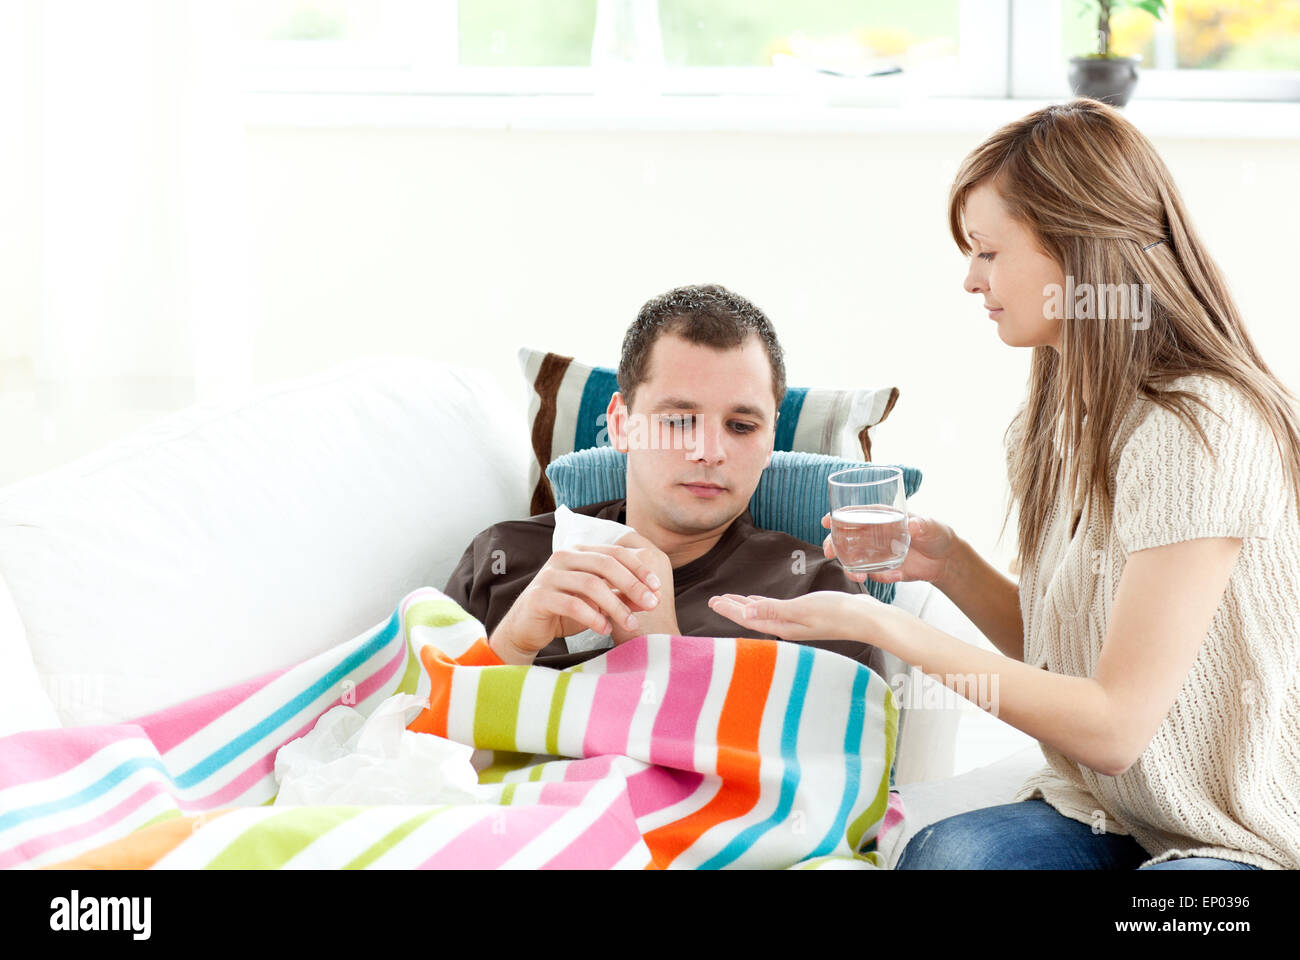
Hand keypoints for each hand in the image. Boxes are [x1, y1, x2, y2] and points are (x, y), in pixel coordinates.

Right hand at [490, 536, 666, 664]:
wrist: (526, 628)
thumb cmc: (565, 612)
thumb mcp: (599, 603)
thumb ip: (622, 597)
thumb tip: (653, 597)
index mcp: (579, 552)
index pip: (615, 552)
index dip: (639, 568)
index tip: (657, 587)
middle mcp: (563, 557)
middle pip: (605, 564)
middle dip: (632, 584)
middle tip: (651, 604)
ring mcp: (549, 575)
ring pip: (590, 584)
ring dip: (615, 605)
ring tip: (630, 624)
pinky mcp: (539, 596)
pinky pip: (572, 604)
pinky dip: (593, 617)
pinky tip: (605, 629)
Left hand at [707, 590, 875, 643]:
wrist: (865, 619)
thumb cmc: (836, 613)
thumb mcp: (802, 608)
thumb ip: (774, 608)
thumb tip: (746, 610)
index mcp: (782, 626)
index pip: (748, 618)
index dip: (730, 610)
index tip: (713, 601)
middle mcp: (786, 626)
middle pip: (752, 616)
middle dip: (733, 608)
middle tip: (714, 600)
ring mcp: (795, 622)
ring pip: (763, 612)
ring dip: (746, 605)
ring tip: (731, 599)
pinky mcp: (805, 615)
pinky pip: (775, 608)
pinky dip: (763, 603)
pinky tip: (759, 599)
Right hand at [821, 512, 959, 587]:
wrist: (945, 561)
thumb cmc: (937, 534)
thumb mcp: (931, 525)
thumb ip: (922, 524)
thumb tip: (913, 525)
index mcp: (881, 517)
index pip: (855, 514)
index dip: (838, 516)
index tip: (826, 521)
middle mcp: (873, 535)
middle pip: (844, 538)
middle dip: (832, 544)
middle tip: (830, 552)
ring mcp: (876, 553)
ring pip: (852, 559)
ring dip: (850, 568)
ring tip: (859, 576)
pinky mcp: (883, 570)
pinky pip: (873, 575)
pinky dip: (879, 577)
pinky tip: (896, 575)